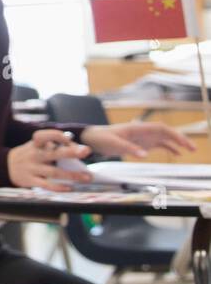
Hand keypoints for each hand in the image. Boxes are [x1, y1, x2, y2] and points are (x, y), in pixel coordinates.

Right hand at [7, 129, 92, 190]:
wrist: (5, 166)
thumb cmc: (28, 154)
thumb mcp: (36, 145)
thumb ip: (52, 143)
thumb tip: (72, 139)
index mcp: (35, 144)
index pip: (45, 136)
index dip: (57, 136)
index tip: (70, 139)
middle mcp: (34, 155)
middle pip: (53, 153)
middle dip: (70, 152)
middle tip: (86, 151)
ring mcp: (32, 168)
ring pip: (54, 172)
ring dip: (72, 175)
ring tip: (87, 177)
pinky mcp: (31, 181)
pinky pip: (47, 185)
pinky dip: (59, 187)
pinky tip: (70, 188)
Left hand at [80, 122, 195, 158]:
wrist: (92, 139)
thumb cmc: (101, 139)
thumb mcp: (113, 144)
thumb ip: (128, 149)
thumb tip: (145, 155)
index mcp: (138, 128)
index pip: (161, 128)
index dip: (173, 134)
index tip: (183, 142)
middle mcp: (143, 131)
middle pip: (166, 132)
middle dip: (180, 138)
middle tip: (192, 148)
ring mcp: (142, 137)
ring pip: (164, 138)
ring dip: (177, 142)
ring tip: (190, 150)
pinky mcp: (140, 143)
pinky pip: (158, 144)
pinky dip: (168, 147)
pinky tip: (177, 153)